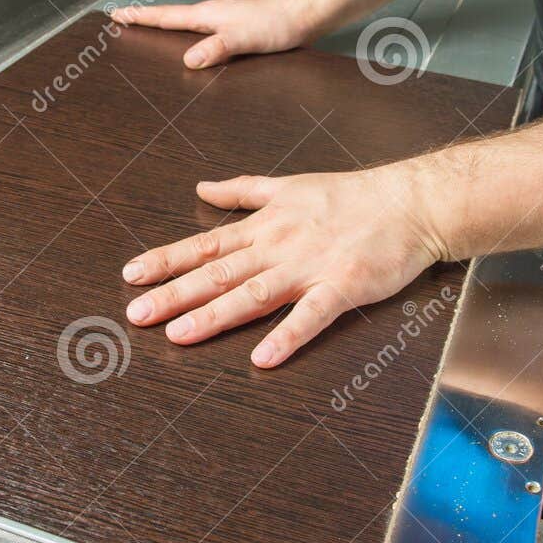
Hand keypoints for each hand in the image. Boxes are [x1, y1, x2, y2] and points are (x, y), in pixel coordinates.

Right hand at [108, 0, 323, 68]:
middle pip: (170, 18)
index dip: (140, 17)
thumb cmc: (276, 25)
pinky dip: (188, 36)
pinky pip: (202, 32)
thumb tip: (189, 61)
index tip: (117, 14)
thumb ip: (216, 48)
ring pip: (186, 25)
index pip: (165, 16)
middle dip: (146, 20)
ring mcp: (223, 21)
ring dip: (166, 27)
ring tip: (149, 32)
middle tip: (124, 21)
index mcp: (207, 15)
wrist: (303, 16)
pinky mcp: (235, 29)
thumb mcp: (243, 39)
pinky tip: (193, 46)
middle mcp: (212, 15)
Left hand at [121, 164, 445, 366]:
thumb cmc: (351, 195)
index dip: (167, 260)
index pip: (205, 244)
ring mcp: (309, 267)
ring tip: (179, 335)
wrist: (410, 202)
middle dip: (175, 294)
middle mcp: (278, 246)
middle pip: (218, 272)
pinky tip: (263, 358)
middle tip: (136, 314)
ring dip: (215, 315)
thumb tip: (202, 188)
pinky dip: (287, 336)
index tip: (132, 275)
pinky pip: (311, 316)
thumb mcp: (288, 184)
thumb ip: (242, 191)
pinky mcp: (343, 286)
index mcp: (265, 225)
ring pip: (253, 294)